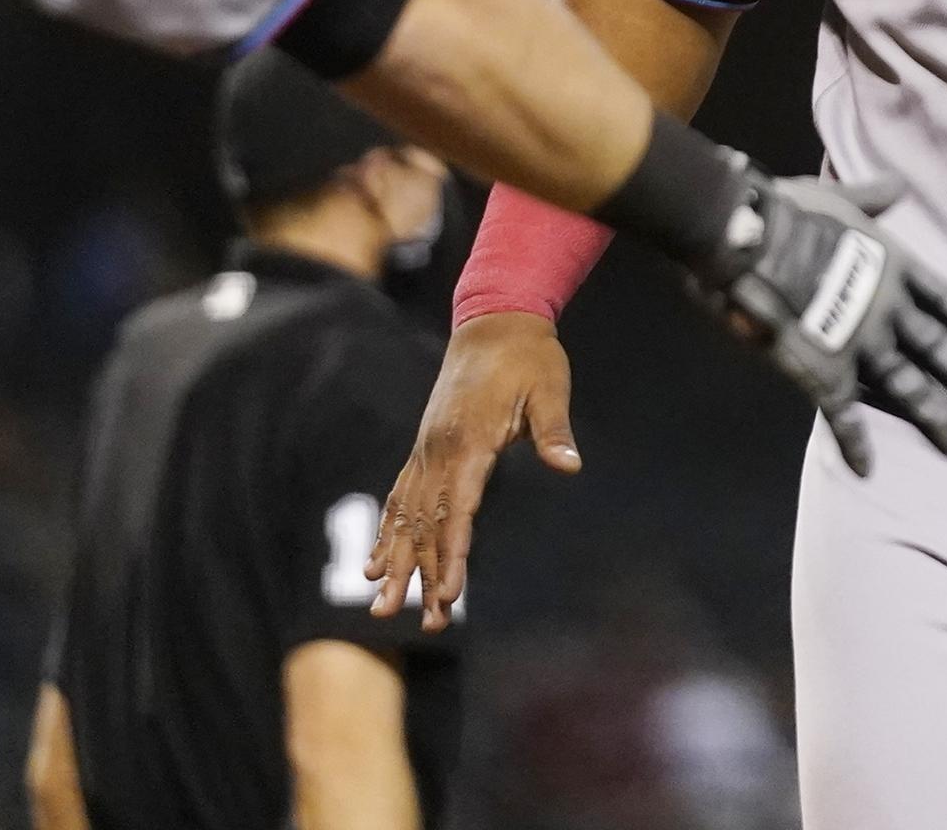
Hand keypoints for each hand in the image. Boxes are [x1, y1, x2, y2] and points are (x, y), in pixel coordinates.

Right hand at [365, 312, 577, 633]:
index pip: (457, 510)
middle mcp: (438, 450)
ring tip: (382, 605)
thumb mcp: (549, 387)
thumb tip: (568, 465)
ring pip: (405, 516)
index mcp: (469, 440)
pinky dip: (388, 531)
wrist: (495, 321)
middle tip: (418, 624)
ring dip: (396, 561)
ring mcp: (427, 449)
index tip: (449, 595)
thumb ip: (553, 430)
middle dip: (420, 575)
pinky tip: (377, 559)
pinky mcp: (425, 447)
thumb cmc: (529, 357)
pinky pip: (400, 496)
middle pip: (425, 524)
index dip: (452, 555)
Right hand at [702, 168, 946, 475]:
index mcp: (895, 267)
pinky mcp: (825, 373)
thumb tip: (898, 186)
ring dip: (936, 418)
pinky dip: (855, 444)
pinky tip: (867, 467)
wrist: (748, 239)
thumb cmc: (788, 211)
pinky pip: (844, 416)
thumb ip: (871, 197)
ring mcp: (861, 344)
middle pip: (944, 354)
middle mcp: (890, 310)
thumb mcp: (839, 196)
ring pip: (909, 388)